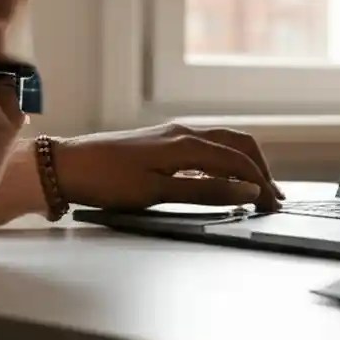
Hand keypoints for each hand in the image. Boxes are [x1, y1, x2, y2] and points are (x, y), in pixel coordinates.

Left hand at [52, 124, 285, 213]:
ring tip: (256, 188)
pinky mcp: (162, 142)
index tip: (273, 205)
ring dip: (244, 163)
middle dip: (260, 169)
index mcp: (186, 144)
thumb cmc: (107, 181)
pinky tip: (224, 177)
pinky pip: (206, 145)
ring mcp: (173, 135)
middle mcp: (184, 133)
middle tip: (274, 197)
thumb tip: (246, 191)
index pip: (238, 161)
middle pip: (237, 144)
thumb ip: (206, 192)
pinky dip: (226, 160)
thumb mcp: (158, 193)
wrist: (65, 166)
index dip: (260, 183)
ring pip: (223, 142)